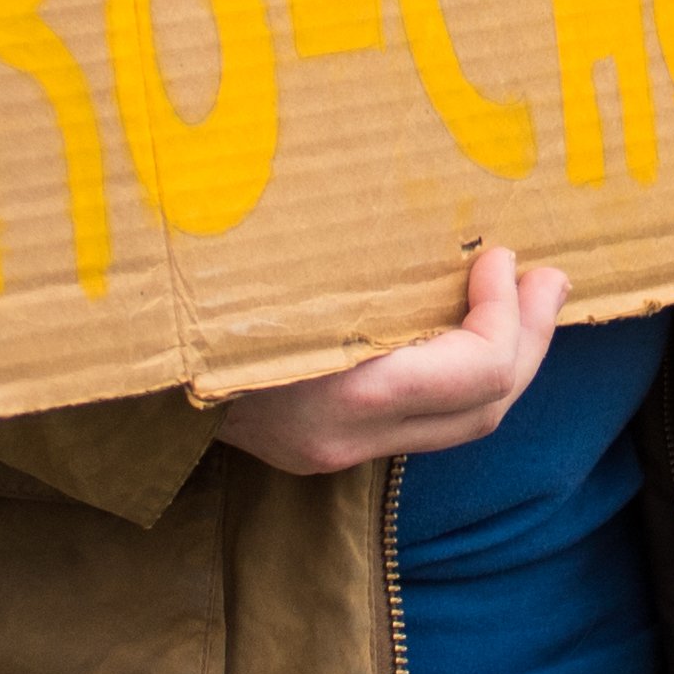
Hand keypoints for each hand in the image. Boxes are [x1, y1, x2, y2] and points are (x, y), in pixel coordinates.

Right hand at [207, 242, 564, 474]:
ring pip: (463, 423)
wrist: (125, 370)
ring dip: (505, 356)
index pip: (474, 375)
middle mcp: (345, 438)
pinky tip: (468, 324)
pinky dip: (462, 372)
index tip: (502, 255)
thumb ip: (371, 258)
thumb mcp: (283, 266)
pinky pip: (426, 418)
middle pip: (484, 408)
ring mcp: (336, 452)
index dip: (505, 313)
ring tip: (525, 296)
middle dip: (528, 339)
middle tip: (547, 279)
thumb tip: (463, 220)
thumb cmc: (203, 298)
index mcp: (339, 395)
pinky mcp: (328, 447)